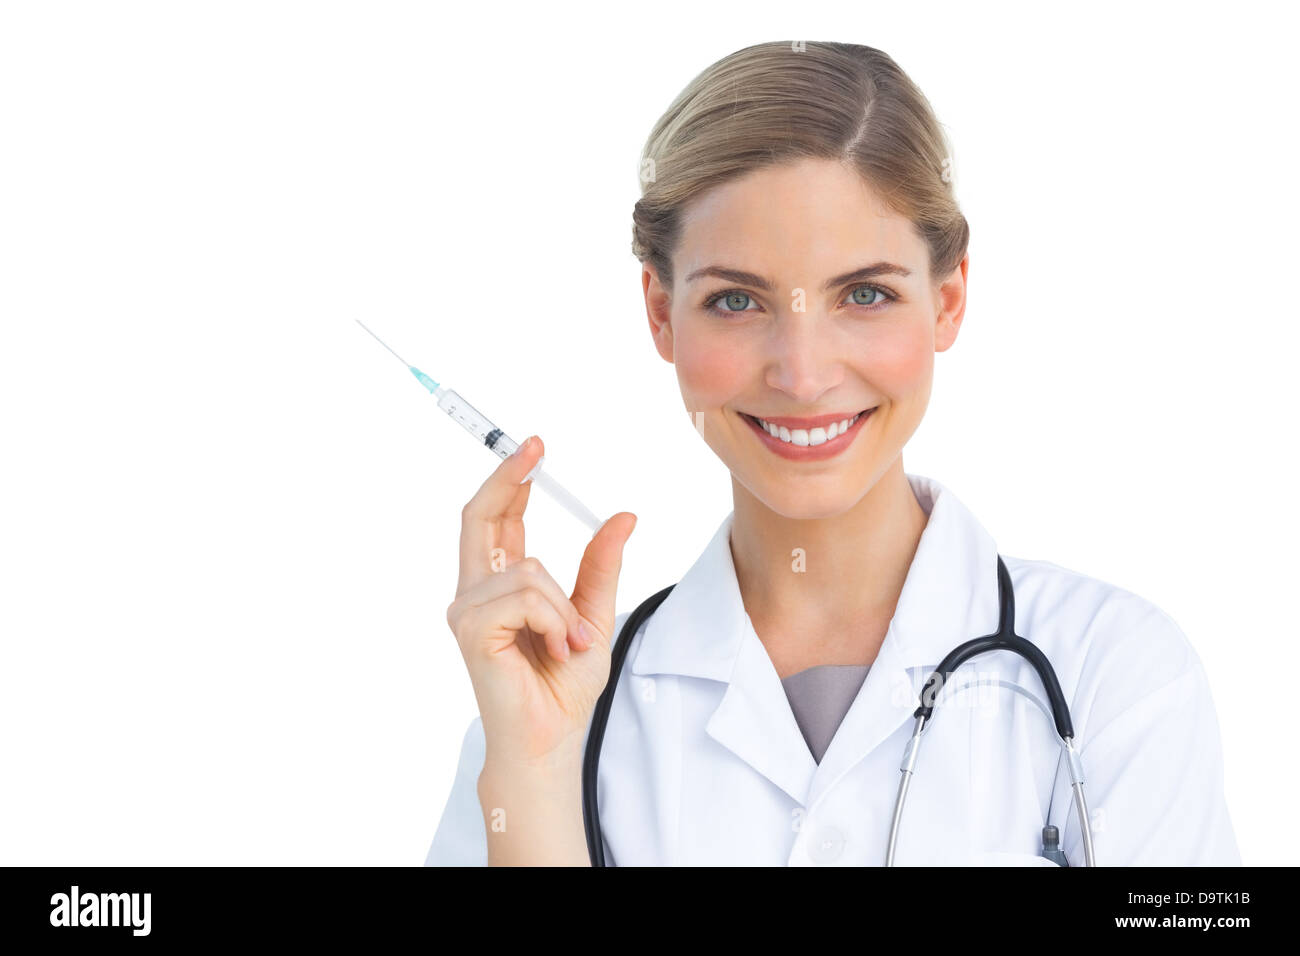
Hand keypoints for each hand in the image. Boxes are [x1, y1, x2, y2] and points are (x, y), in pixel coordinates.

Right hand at [445, 435, 636, 768]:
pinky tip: (559, 647)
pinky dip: (556, 620)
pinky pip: (528, 597)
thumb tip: (623, 517)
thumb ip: (600, 566)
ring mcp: (468, 612)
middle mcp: (474, 593)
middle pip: (479, 517)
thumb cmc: (563, 685)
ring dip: (564, 605)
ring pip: (529, 568)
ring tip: (571, 642)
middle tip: (535, 448)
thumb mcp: (593, 613)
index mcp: (498, 586)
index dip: (511, 480)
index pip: (496, 520)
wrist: (553, 737)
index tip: (535, 448)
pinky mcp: (473, 631)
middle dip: (508, 477)